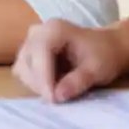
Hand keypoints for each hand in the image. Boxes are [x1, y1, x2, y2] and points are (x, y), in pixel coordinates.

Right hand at [12, 19, 128, 102]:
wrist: (107, 48)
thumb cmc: (104, 55)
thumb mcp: (97, 69)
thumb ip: (78, 81)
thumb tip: (58, 96)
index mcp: (55, 29)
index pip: (40, 52)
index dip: (44, 77)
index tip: (53, 99)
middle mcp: (38, 32)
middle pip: (27, 62)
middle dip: (41, 84)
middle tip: (59, 100)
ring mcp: (31, 42)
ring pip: (22, 69)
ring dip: (37, 85)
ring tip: (59, 92)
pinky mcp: (29, 54)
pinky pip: (23, 72)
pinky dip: (35, 83)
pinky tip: (53, 86)